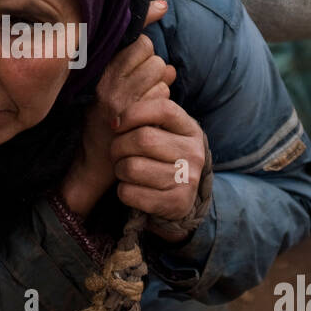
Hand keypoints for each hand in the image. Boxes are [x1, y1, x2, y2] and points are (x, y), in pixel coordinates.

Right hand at [58, 0, 174, 215]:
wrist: (91, 161)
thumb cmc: (102, 114)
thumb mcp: (109, 75)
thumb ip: (134, 44)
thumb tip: (163, 5)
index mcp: (97, 66)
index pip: (137, 42)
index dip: (143, 53)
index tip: (137, 65)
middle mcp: (106, 80)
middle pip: (150, 53)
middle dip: (152, 68)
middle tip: (139, 86)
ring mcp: (119, 98)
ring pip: (160, 71)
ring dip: (158, 85)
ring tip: (142, 100)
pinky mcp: (131, 115)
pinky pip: (162, 94)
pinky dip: (160, 102)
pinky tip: (146, 114)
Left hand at [110, 96, 205, 228]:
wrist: (177, 200)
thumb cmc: (162, 158)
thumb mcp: (163, 133)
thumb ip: (147, 114)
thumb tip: (131, 107)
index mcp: (191, 130)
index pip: (163, 109)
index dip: (133, 113)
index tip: (116, 124)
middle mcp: (194, 154)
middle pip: (143, 139)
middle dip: (118, 146)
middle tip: (115, 152)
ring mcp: (188, 180)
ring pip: (132, 167)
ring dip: (119, 169)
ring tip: (124, 170)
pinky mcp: (176, 203)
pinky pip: (130, 193)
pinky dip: (122, 190)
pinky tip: (131, 188)